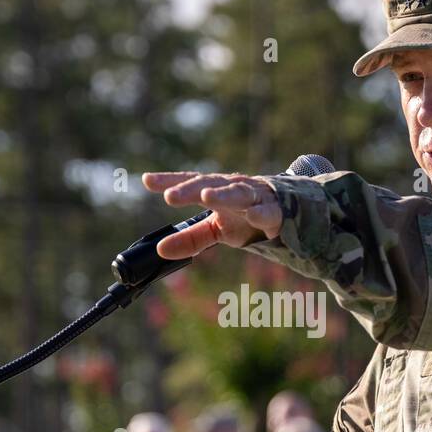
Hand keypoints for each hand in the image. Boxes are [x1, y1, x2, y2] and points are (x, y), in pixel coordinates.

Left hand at [141, 172, 282, 259]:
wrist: (284, 212)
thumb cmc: (243, 218)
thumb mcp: (214, 231)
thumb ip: (189, 239)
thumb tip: (160, 251)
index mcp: (214, 190)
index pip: (189, 183)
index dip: (169, 180)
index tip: (147, 180)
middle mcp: (232, 188)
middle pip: (208, 185)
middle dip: (190, 190)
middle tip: (170, 196)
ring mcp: (254, 196)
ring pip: (237, 193)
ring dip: (222, 194)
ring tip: (206, 197)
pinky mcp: (275, 211)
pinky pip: (268, 211)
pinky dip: (261, 213)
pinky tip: (254, 216)